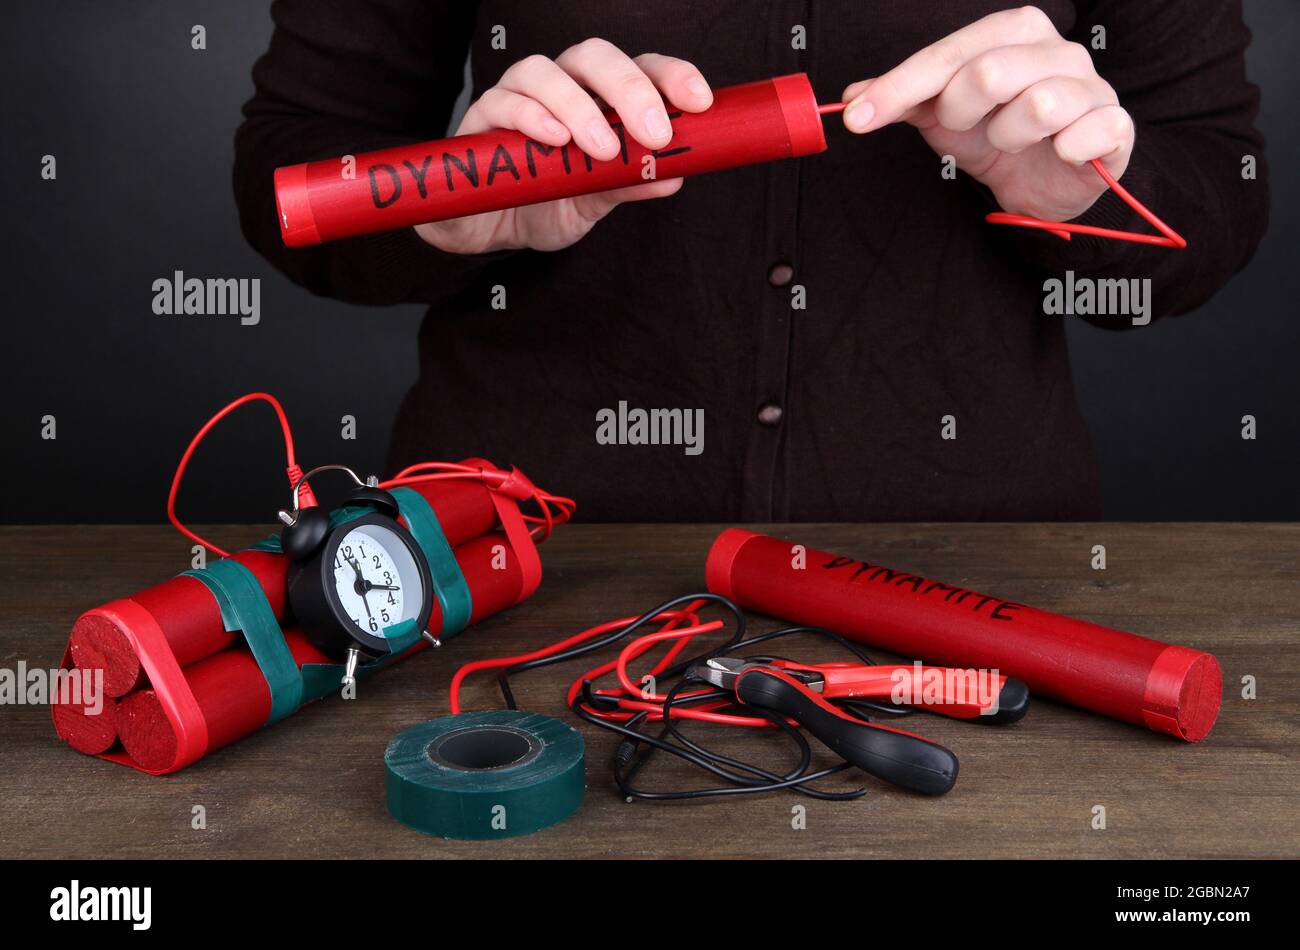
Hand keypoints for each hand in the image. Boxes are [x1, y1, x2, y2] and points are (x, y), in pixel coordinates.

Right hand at [415, 39, 712, 253]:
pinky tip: (554, 140)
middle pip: (592, 57)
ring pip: (543, 72)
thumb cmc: (541, 204)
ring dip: (578, 105)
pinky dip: (530, 117)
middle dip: (629, 88)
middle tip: (654, 133)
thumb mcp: (593, 201)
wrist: (485, 231)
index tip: (699, 102)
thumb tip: (673, 176)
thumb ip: (627, 184)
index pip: (637, 70)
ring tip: (602, 147)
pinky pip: (502, 104)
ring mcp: (516, 99)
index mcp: (595, 99)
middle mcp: (557, 88)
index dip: (669, 77)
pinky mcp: (479, 122)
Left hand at [841, 6, 1132, 222]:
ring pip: (1037, 106)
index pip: (948, 53)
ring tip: (1009, 142)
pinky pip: (1088, 134)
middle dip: (958, 112)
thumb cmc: (996, 138)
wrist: (1043, 184)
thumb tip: (851, 97)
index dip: (898, 87)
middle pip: (989, 72)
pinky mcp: (1114, 128)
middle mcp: (1058, 51)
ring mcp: (1091, 87)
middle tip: (960, 127)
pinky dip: (1064, 149)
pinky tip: (1057, 152)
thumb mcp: (940, 117)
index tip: (857, 117)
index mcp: (1015, 33)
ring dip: (1006, 138)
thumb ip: (901, 101)